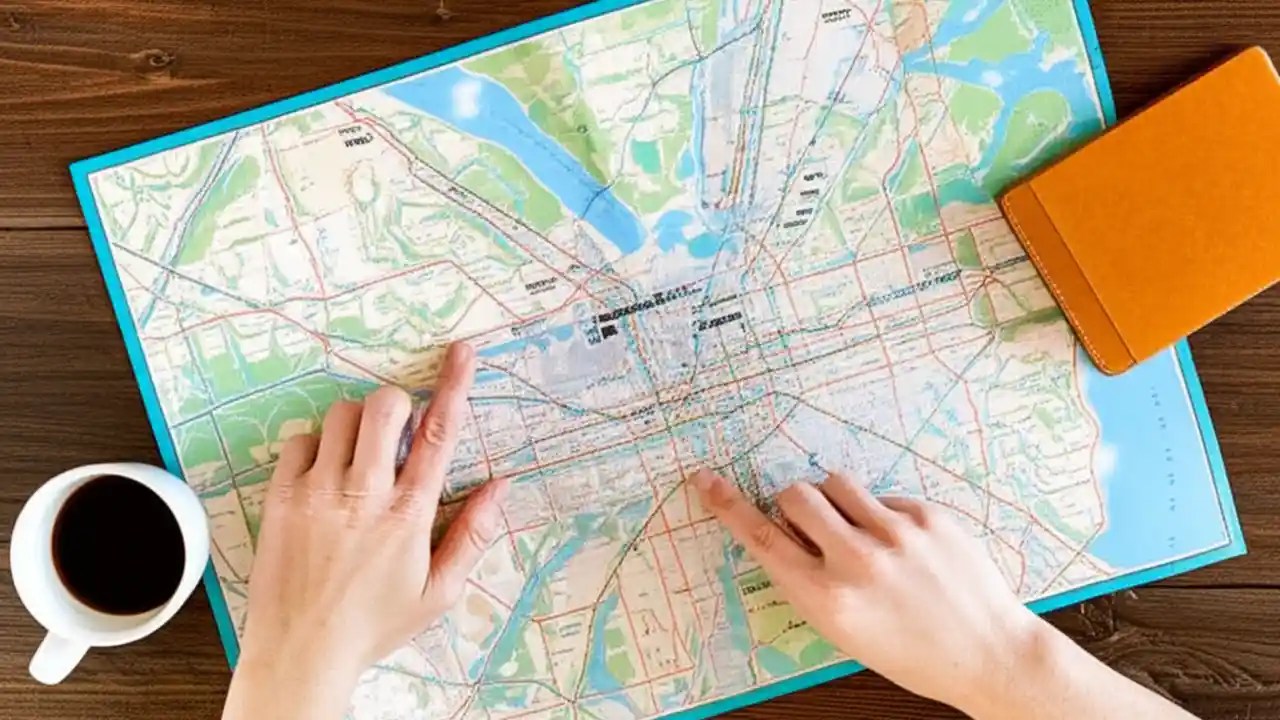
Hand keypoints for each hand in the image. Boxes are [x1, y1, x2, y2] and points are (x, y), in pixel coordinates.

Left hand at [222, 342, 509, 719]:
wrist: (302, 652)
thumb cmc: (373, 624)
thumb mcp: (438, 591)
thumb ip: (473, 534)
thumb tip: (501, 487)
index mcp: (409, 515)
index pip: (440, 435)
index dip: (454, 386)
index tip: (462, 353)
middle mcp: (364, 494)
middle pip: (386, 407)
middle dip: (397, 405)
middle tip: (397, 432)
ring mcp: (319, 492)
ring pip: (342, 415)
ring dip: (357, 426)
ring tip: (358, 461)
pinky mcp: (282, 497)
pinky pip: (301, 439)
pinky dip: (316, 446)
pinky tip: (324, 476)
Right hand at [688, 469, 1036, 710]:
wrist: (987, 653)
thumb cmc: (910, 651)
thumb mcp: (842, 629)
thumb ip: (807, 580)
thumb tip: (784, 529)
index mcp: (828, 599)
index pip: (762, 539)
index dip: (728, 507)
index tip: (707, 481)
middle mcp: (857, 562)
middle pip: (796, 496)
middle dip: (793, 503)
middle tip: (811, 522)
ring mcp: (896, 535)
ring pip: (836, 482)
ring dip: (834, 499)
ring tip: (859, 530)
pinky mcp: (928, 516)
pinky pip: (882, 495)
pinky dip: (880, 513)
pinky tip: (903, 546)